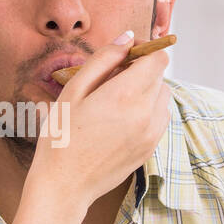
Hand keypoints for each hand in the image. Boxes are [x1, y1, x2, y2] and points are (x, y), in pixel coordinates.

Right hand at [28, 30, 170, 213]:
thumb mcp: (73, 91)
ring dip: (146, 91)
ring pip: (163, 97)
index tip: (125, 54)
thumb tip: (127, 38)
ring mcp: (152, 134)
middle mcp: (146, 114)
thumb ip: (103, 60)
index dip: (143, 50)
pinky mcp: (150, 148)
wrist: (64, 186)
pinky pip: (159, 118)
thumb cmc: (61, 138)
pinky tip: (120, 119)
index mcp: (126, 95)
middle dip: (141, 71)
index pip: (157, 59)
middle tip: (110, 80)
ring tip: (114, 101)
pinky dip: (147, 111)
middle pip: (160, 76)